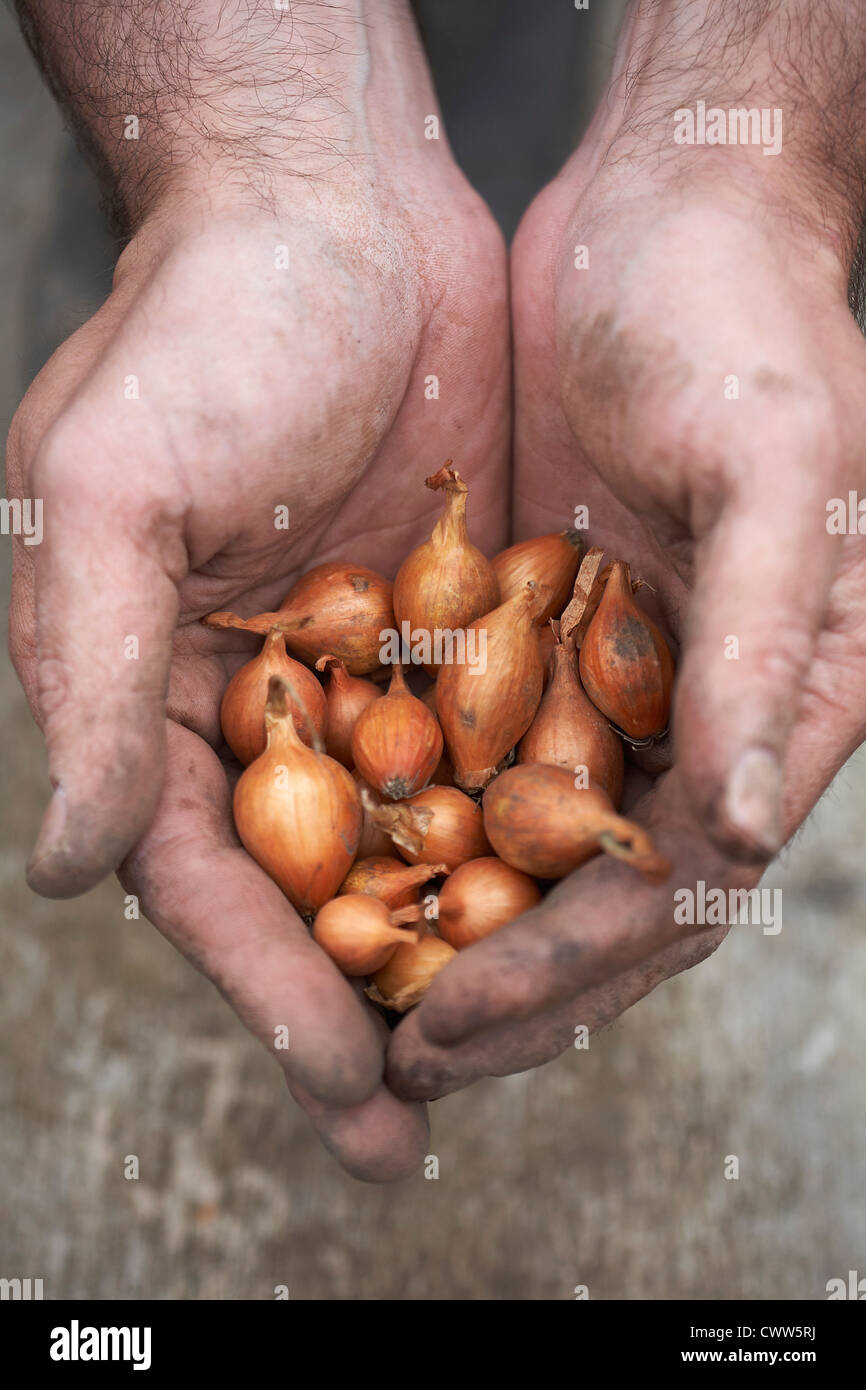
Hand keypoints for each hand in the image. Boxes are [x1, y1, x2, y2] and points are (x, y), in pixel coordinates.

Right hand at [7, 143, 508, 1174]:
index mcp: (165, 696)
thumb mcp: (115, 495)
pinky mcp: (473, 625)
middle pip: (320, 887)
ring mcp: (377, 673)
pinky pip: (508, 750)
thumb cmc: (201, 331)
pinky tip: (582, 905)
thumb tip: (70, 873)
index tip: (335, 1086)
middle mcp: (269, 705)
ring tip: (511, 1052)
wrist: (334, 207)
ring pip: (422, 840)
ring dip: (460, 947)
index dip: (266, 987)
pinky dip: (535, 830)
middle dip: (365, 1008)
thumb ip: (96, 685)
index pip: (213, 875)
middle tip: (411, 1132)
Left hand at [386, 110, 865, 1099]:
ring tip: (360, 1002)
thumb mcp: (773, 467)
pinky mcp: (548, 634)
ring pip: (533, 846)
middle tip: (395, 1066)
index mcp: (790, 701)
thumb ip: (769, 646)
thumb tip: (748, 831)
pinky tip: (351, 868)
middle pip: (600, 898)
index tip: (456, 1025)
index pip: (677, 882)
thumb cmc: (744, 322)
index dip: (570, 969)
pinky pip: (479, 752)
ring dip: (455, 931)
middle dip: (504, 989)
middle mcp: (707, 715)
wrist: (671, 215)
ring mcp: (622, 681)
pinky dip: (424, 821)